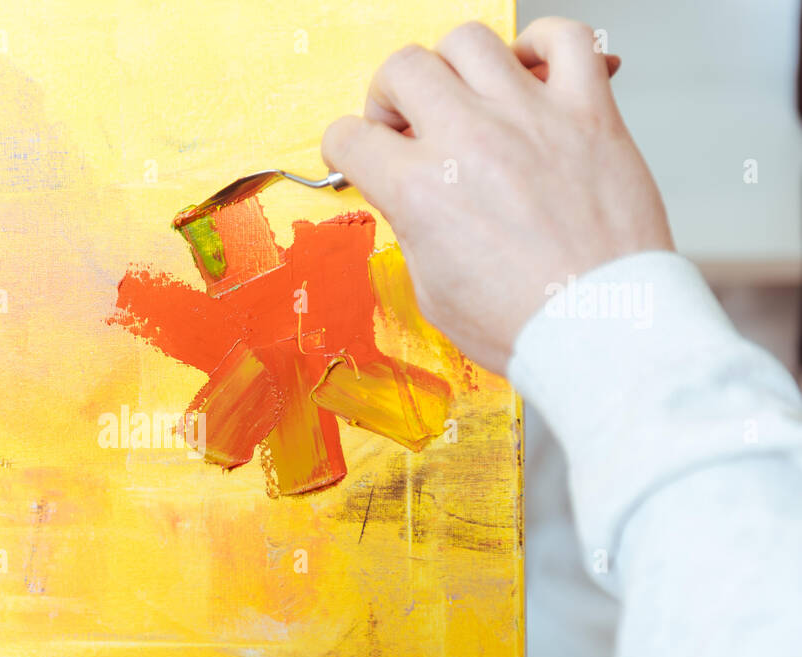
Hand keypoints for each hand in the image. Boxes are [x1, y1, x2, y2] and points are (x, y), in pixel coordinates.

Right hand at [322, 17, 674, 372]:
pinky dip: (545, 43)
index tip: (360, 154)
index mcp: (420, 190)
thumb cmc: (525, 323)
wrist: (600, 328)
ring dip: (454, 64)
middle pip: (402, 69)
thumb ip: (414, 230)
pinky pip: (568, 38)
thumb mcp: (433, 290)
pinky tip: (532, 71)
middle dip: (390, 95)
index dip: (345, 148)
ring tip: (465, 94)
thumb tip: (411, 199)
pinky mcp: (589, 113)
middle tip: (406, 121)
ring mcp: (531, 118)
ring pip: (469, 40)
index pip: (349, 137)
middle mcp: (469, 140)